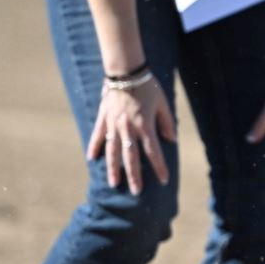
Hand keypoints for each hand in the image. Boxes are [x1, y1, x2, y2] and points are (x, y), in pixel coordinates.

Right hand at [88, 75, 175, 195]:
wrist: (125, 71)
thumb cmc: (148, 87)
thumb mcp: (163, 103)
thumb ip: (167, 123)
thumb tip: (172, 140)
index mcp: (145, 125)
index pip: (153, 152)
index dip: (159, 167)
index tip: (163, 180)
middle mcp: (128, 128)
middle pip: (131, 157)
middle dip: (134, 176)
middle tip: (136, 192)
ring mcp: (113, 124)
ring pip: (113, 151)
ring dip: (113, 169)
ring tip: (114, 183)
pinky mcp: (103, 118)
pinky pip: (97, 135)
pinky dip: (94, 147)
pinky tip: (92, 159)